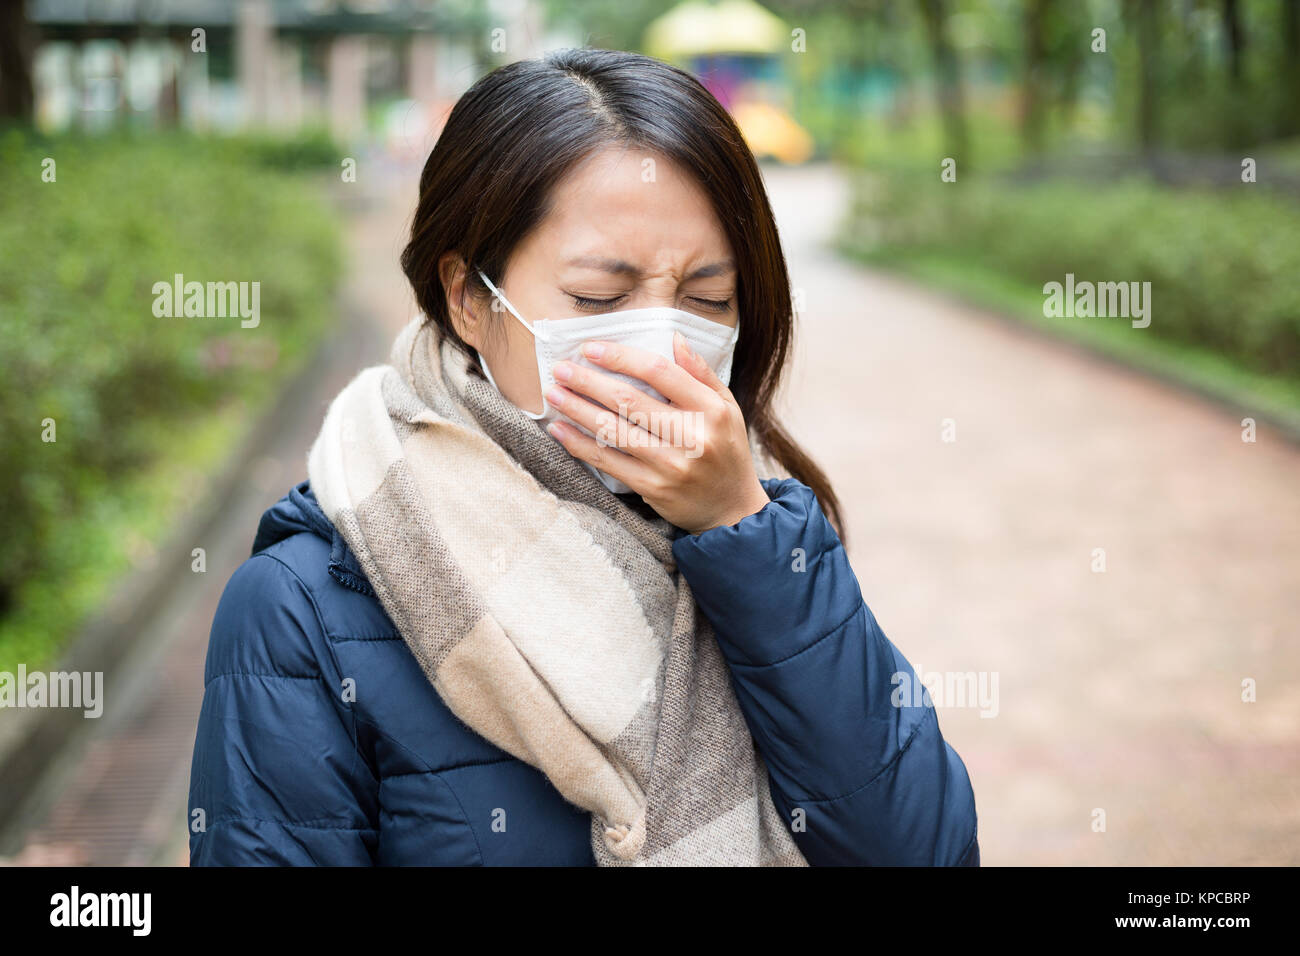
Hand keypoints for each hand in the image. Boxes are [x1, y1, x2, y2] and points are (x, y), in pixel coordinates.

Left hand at [542, 332, 770, 533]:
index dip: (622, 358)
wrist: (732, 509)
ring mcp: (670, 465)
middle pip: (629, 401)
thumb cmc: (726, 450)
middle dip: (588, 382)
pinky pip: (608, 462)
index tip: (592, 348)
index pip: (660, 372)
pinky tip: (560, 430)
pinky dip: (579, 445)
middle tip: (560, 369)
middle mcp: (691, 437)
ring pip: (613, 431)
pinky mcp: (652, 488)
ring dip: (577, 410)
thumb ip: (700, 373)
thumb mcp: (727, 407)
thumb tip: (674, 338)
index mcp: (711, 410)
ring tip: (553, 394)